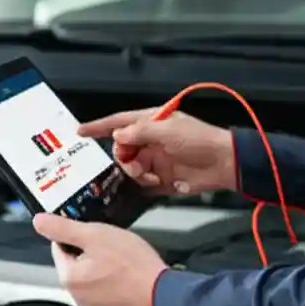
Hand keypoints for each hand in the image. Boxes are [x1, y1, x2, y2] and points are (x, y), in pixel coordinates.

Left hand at [31, 212, 167, 305]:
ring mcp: (94, 305)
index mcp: (69, 277)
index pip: (59, 245)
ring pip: (91, 273)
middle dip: (91, 249)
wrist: (162, 294)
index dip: (76, 233)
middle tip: (110, 243)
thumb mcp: (95, 235)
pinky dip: (113, 278)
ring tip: (122, 258)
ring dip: (102, 263)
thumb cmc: (134, 267)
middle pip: (75, 260)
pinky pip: (105, 287)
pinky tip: (127, 272)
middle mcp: (77, 295)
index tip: (91, 230)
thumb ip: (63, 228)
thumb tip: (39, 221)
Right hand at [78, 109, 235, 195]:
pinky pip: (141, 182)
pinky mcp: (161, 177)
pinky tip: (153, 183)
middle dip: (123, 156)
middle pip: (121, 147)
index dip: (99, 126)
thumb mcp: (168, 130)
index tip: (81, 131)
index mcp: (151, 122)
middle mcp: (150, 140)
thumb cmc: (200, 140)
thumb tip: (118, 135)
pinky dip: (143, 184)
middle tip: (132, 161)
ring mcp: (155, 159)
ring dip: (134, 172)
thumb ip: (139, 131)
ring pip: (129, 166)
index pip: (119, 121)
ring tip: (147, 175)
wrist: (223, 164)